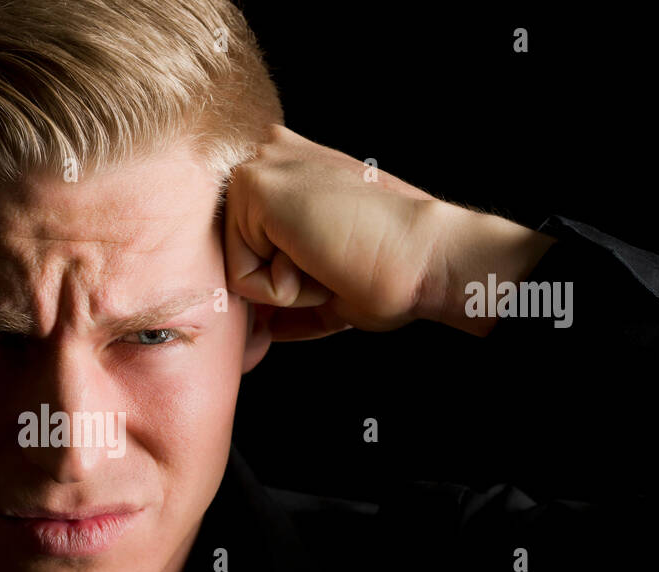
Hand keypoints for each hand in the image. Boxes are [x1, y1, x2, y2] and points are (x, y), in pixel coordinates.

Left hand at [223, 125, 553, 339]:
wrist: (422, 259)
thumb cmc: (387, 271)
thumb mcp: (324, 280)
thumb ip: (281, 290)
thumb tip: (256, 327)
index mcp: (286, 167)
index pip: (244, 246)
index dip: (283, 278)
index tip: (333, 264)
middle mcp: (268, 156)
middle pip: (235, 259)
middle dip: (282, 282)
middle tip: (335, 260)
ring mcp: (259, 167)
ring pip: (236, 269)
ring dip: (284, 287)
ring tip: (329, 257)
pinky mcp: (253, 187)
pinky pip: (240, 279)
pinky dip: (282, 290)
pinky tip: (322, 257)